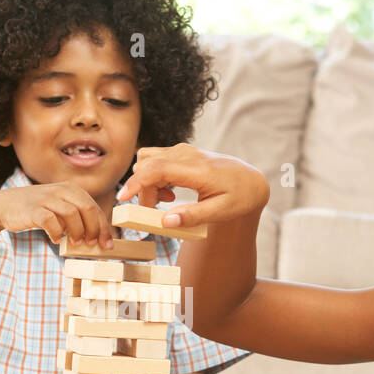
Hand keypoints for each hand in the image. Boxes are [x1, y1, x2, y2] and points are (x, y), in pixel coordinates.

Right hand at [0, 182, 112, 246]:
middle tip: (91, 244)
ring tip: (74, 243)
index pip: (94, 208)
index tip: (107, 244)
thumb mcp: (60, 208)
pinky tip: (55, 239)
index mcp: (72, 189)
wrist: (5, 205)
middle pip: (87, 208)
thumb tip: (97, 238)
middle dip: (93, 229)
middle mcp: (61, 190)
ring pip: (71, 214)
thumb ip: (77, 217)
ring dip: (77, 232)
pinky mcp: (34, 209)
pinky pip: (51, 221)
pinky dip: (56, 233)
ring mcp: (47, 198)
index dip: (103, 227)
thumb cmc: (38, 210)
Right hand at [116, 144, 268, 227]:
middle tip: (155, 212)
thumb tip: (166, 222)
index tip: (123, 199)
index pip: (157, 169)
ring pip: (147, 160)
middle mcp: (186, 154)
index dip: (137, 183)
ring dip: (147, 183)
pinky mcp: (180, 153)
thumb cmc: (238, 196)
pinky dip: (153, 178)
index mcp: (196, 169)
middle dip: (143, 191)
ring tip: (166, 201)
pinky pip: (155, 161)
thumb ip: (192, 217)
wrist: (250, 180)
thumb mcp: (220, 212)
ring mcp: (182, 151)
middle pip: (147, 166)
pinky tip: (170, 194)